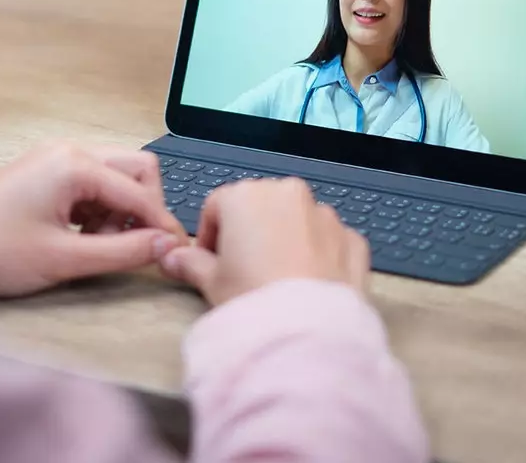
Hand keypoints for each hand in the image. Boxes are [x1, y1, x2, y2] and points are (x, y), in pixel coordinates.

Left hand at [0, 142, 189, 297]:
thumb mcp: (64, 259)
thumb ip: (122, 252)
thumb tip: (164, 246)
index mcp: (74, 165)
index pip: (140, 193)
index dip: (162, 225)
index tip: (176, 253)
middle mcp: (68, 151)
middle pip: (135, 170)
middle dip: (142, 208)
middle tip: (129, 246)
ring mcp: (55, 159)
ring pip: (114, 177)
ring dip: (119, 211)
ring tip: (95, 246)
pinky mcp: (45, 173)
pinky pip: (91, 184)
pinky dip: (98, 209)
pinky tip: (80, 238)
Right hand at [158, 177, 369, 306]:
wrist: (306, 332)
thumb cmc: (253, 298)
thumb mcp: (211, 282)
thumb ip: (190, 263)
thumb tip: (172, 259)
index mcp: (246, 195)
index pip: (217, 206)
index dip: (210, 236)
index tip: (209, 262)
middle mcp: (287, 194)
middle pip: (259, 207)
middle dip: (250, 233)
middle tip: (243, 272)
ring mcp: (324, 215)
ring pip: (297, 221)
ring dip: (286, 240)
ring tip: (278, 281)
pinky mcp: (352, 240)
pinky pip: (328, 241)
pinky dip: (318, 255)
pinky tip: (307, 284)